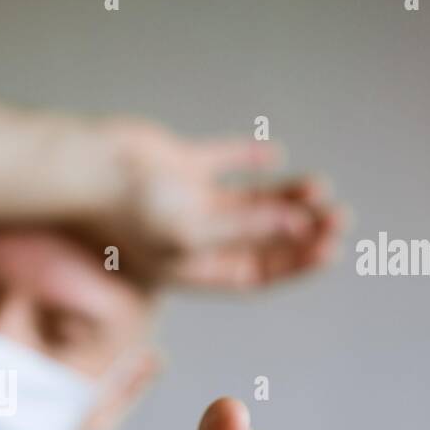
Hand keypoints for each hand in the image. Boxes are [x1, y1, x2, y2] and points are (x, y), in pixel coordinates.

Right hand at [96, 117, 344, 289]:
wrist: (89, 165)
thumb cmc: (130, 207)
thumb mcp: (194, 229)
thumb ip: (246, 226)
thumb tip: (300, 227)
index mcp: (192, 267)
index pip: (255, 273)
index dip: (294, 264)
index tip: (331, 247)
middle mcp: (192, 238)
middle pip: (257, 240)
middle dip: (299, 230)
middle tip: (340, 215)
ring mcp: (186, 200)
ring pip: (247, 202)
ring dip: (284, 196)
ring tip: (319, 186)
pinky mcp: (179, 165)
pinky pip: (222, 163)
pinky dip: (248, 160)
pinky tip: (275, 156)